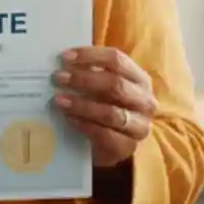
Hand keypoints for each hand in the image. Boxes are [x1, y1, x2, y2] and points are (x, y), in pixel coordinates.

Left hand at [52, 47, 157, 167]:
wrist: (110, 146)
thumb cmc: (105, 107)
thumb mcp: (101, 87)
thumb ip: (89, 72)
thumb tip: (63, 61)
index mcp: (139, 78)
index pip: (117, 60)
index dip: (90, 56)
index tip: (64, 57)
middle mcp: (145, 101)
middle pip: (115, 84)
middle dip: (83, 79)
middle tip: (58, 78)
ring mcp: (139, 126)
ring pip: (110, 112)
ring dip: (81, 105)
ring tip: (58, 100)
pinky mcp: (128, 147)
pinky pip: (105, 135)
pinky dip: (84, 125)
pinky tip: (69, 118)